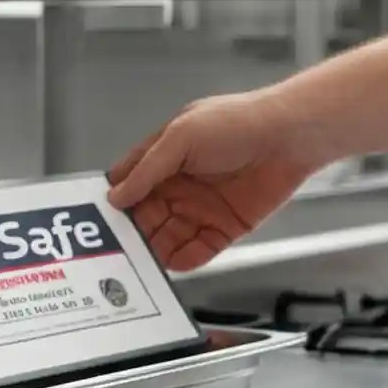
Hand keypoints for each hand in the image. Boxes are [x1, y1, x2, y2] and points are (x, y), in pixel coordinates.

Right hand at [107, 91, 329, 270]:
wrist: (288, 137)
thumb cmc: (236, 123)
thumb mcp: (181, 137)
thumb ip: (148, 169)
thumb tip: (117, 196)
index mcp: (165, 158)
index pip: (131, 184)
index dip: (116, 201)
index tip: (99, 222)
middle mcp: (181, 185)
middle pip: (147, 216)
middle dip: (133, 232)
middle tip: (118, 250)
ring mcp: (202, 207)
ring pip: (170, 236)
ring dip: (156, 249)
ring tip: (142, 263)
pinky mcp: (225, 227)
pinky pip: (199, 249)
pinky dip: (185, 258)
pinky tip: (172, 263)